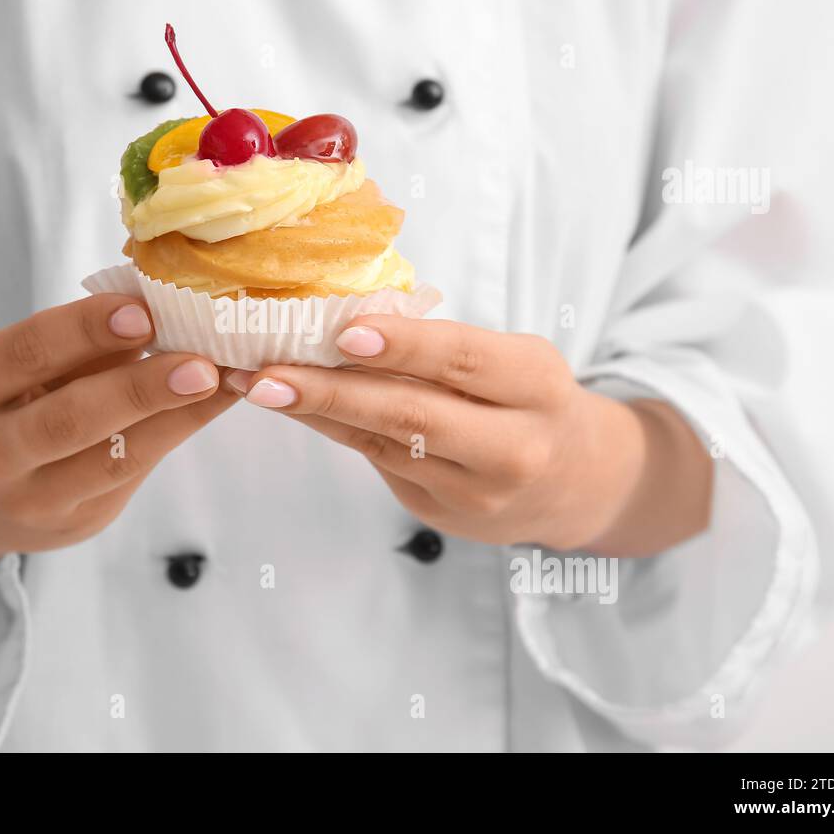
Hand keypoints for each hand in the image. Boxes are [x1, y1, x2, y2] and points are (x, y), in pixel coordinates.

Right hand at [0, 294, 235, 567]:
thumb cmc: (6, 402)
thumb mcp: (15, 365)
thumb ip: (77, 339)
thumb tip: (161, 300)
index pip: (25, 353)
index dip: (84, 330)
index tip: (141, 309)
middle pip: (67, 418)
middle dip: (139, 388)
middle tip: (199, 361)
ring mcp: (25, 499)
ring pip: (110, 458)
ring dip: (174, 416)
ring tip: (222, 381)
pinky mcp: (73, 524)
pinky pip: (133, 476)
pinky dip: (177, 434)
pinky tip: (213, 404)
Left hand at [226, 316, 710, 555]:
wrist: (578, 484)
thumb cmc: (532, 400)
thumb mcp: (514, 362)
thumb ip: (447, 350)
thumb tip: (348, 319)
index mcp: (536, 385)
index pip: (462, 359)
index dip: (402, 345)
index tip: (342, 331)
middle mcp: (512, 446)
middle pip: (411, 413)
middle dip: (329, 391)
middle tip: (265, 372)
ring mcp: (476, 491)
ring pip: (382, 441)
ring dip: (313, 411)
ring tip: (255, 384)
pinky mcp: (442, 514)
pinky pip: (378, 461)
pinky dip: (332, 429)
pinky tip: (290, 406)